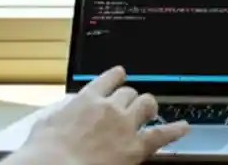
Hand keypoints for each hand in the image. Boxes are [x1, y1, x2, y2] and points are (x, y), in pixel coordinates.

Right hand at [6, 66, 188, 164]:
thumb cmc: (43, 152)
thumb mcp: (46, 123)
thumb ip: (62, 113)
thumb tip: (65, 112)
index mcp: (86, 99)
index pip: (107, 79)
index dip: (117, 77)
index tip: (120, 75)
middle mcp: (109, 107)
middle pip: (128, 92)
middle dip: (130, 97)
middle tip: (131, 103)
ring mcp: (125, 125)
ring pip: (146, 104)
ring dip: (148, 107)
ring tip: (150, 110)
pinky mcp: (135, 146)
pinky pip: (161, 134)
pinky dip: (175, 130)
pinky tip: (183, 127)